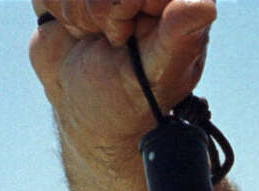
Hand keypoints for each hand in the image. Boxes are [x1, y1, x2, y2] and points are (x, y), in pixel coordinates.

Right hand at [30, 0, 215, 156]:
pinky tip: (74, 27)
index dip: (123, 2)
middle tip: (112, 39)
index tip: (123, 35)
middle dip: (98, 7)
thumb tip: (203, 6)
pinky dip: (54, 7)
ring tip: (94, 37)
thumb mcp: (157, 73)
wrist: (86, 112)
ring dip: (74, 11)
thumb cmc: (131, 98)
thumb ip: (178, 37)